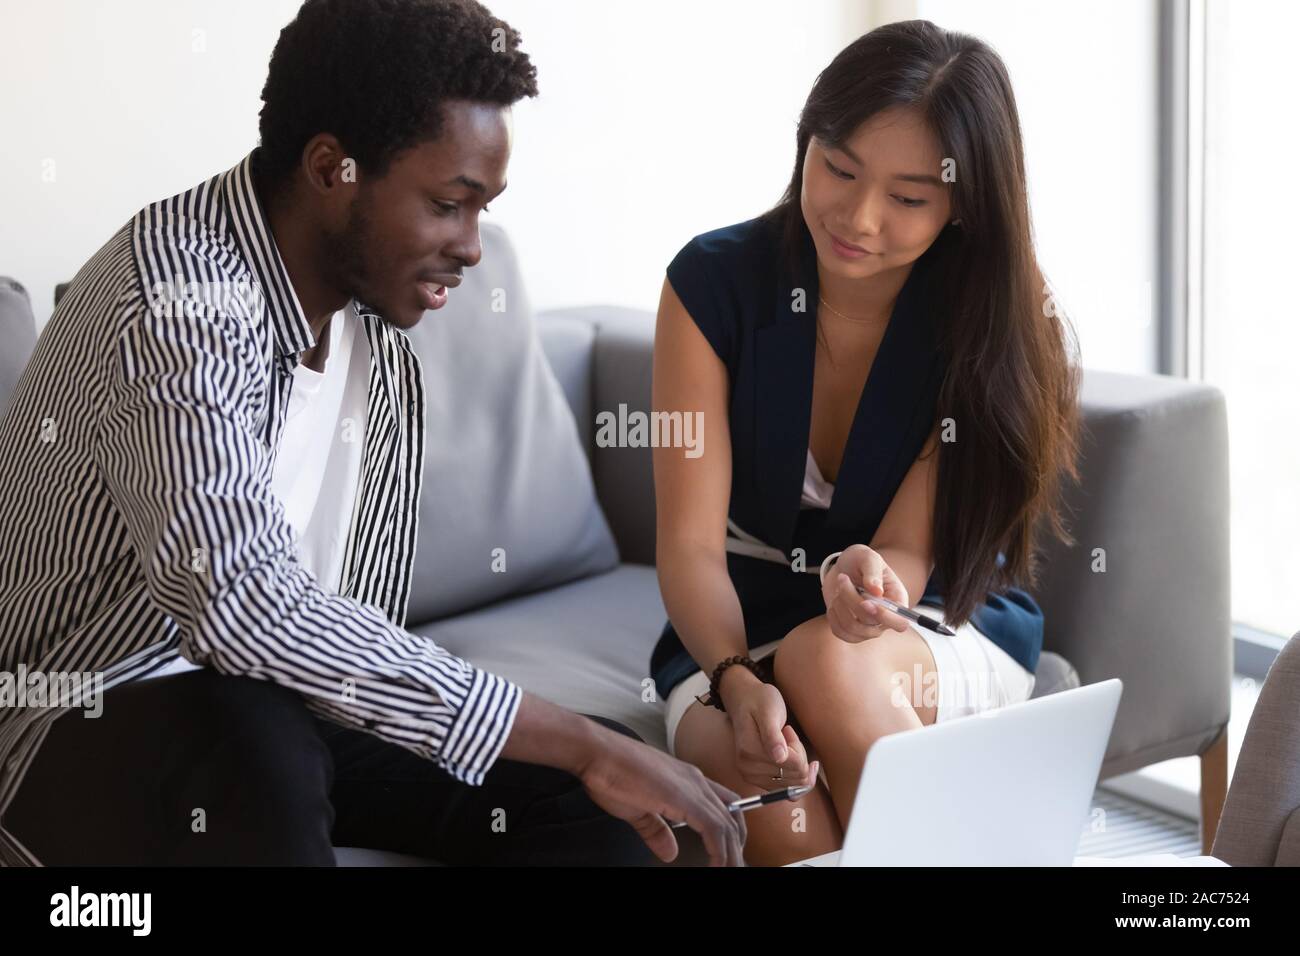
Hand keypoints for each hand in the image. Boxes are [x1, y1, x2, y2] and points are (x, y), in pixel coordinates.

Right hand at [576, 722, 748, 865]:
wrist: (598, 753)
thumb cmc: (611, 771)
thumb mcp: (638, 809)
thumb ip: (657, 830)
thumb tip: (669, 850)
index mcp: (687, 780)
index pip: (724, 805)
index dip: (731, 830)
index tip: (730, 851)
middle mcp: (696, 780)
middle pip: (733, 816)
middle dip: (737, 846)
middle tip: (735, 867)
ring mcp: (693, 787)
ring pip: (727, 825)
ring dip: (731, 853)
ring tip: (730, 871)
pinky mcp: (685, 797)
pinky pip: (714, 829)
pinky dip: (719, 851)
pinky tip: (717, 865)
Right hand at [721, 670, 819, 790]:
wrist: (744, 700)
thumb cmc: (759, 701)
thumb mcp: (769, 711)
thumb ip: (773, 736)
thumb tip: (780, 758)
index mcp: (749, 752)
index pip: (793, 764)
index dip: (798, 748)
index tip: (788, 730)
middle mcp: (747, 769)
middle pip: (795, 776)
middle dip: (799, 755)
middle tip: (787, 735)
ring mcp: (751, 777)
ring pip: (794, 784)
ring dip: (796, 763)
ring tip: (784, 742)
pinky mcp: (757, 779)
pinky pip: (786, 788)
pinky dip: (794, 772)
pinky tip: (789, 755)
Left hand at [822, 544, 911, 643]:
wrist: (844, 568)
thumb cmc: (860, 561)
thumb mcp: (868, 557)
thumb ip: (873, 572)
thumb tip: (877, 591)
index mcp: (897, 601)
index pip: (900, 623)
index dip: (884, 617)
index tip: (865, 601)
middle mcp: (884, 618)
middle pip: (870, 623)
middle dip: (851, 598)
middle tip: (843, 578)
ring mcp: (868, 627)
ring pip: (852, 627)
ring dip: (840, 604)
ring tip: (839, 588)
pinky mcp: (851, 630)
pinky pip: (840, 631)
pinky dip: (833, 614)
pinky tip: (835, 600)